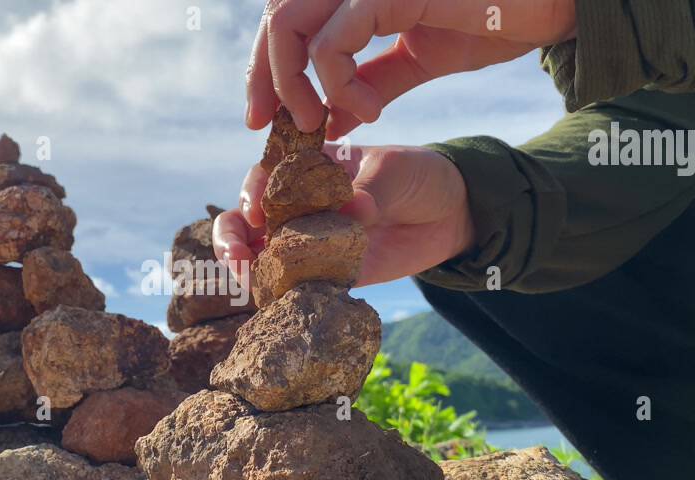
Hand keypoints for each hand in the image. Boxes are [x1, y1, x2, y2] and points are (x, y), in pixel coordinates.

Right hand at [213, 144, 474, 287]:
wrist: (453, 214)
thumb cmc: (418, 176)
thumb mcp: (394, 172)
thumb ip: (371, 190)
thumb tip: (353, 211)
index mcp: (306, 169)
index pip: (264, 178)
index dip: (252, 194)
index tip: (256, 210)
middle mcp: (298, 207)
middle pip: (245, 222)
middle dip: (231, 238)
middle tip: (236, 255)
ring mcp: (309, 242)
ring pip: (261, 257)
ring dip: (247, 270)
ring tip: (246, 281)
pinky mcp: (327, 274)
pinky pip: (294, 286)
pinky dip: (279, 294)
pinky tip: (276, 301)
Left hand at [246, 0, 576, 135]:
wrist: (557, 4)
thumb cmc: (492, 21)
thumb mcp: (415, 60)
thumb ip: (369, 83)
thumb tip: (325, 119)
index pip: (285, 18)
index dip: (263, 66)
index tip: (262, 117)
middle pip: (275, 17)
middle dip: (262, 77)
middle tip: (273, 126)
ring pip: (289, 23)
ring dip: (293, 83)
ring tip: (317, 123)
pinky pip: (336, 40)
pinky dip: (337, 84)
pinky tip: (367, 111)